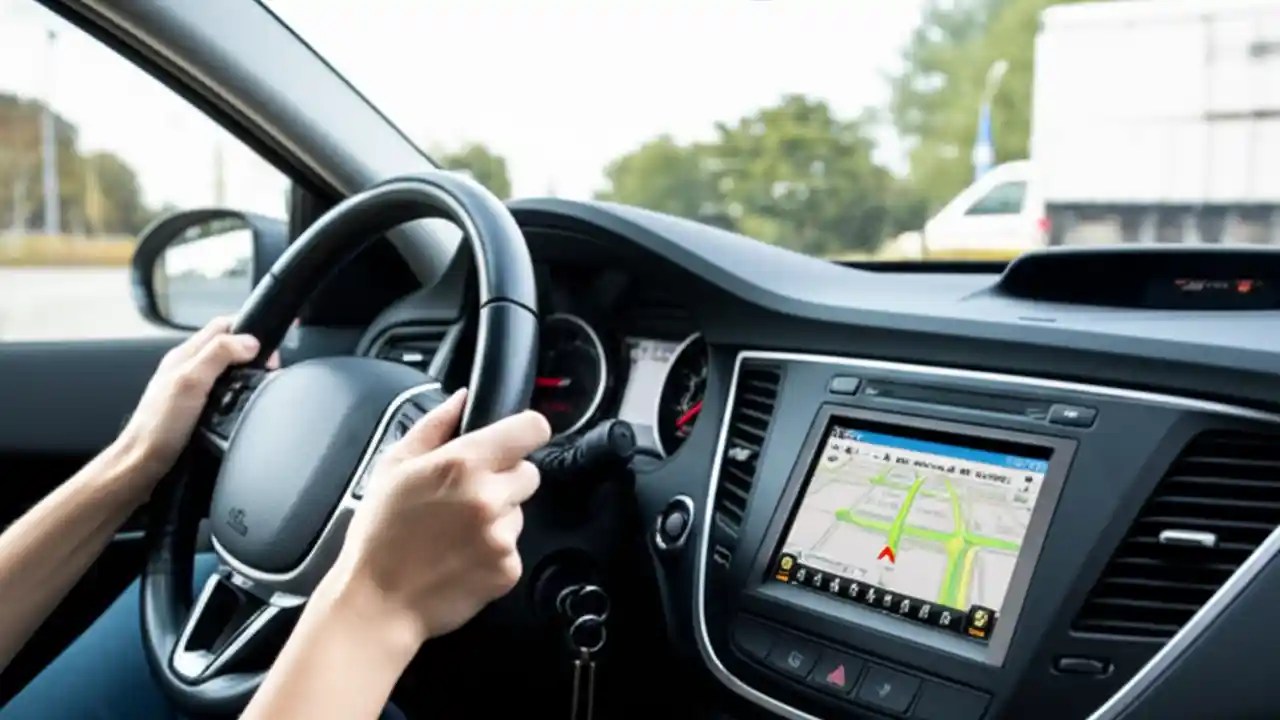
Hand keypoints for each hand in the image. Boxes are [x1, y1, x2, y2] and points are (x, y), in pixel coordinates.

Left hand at [115, 316, 270, 494]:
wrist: (143, 463)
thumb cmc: (160, 425)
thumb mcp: (191, 382)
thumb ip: (219, 355)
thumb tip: (250, 341)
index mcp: (185, 354)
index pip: (223, 325)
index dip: (249, 329)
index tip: (269, 349)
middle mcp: (188, 367)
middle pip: (227, 345)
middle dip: (252, 351)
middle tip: (269, 369)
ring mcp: (191, 388)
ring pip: (226, 367)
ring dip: (246, 371)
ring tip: (261, 383)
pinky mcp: (196, 408)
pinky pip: (223, 389)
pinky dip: (238, 390)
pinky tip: (243, 403)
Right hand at [323, 389, 550, 645]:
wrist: (377, 602)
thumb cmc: (380, 534)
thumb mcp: (394, 466)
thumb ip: (435, 425)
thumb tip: (462, 398)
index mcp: (464, 463)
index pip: (531, 429)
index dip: (525, 431)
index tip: (515, 440)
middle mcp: (490, 497)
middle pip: (529, 473)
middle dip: (505, 480)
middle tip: (467, 496)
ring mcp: (502, 536)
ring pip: (520, 512)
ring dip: (498, 517)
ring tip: (456, 532)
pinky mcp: (509, 569)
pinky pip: (514, 548)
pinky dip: (494, 552)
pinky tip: (460, 556)